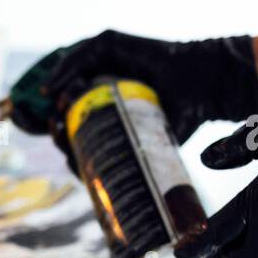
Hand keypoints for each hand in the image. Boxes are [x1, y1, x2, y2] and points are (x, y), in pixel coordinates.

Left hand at [9, 30, 257, 163]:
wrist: (205, 86)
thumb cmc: (184, 116)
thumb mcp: (153, 147)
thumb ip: (140, 170)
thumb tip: (130, 213)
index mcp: (114, 109)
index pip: (80, 125)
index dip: (67, 137)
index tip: (64, 149)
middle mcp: (106, 85)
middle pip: (69, 104)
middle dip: (59, 120)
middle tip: (58, 131)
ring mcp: (105, 63)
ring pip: (69, 80)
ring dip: (59, 97)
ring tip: (59, 113)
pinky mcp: (109, 43)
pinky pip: (78, 56)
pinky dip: (62, 70)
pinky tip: (53, 90)